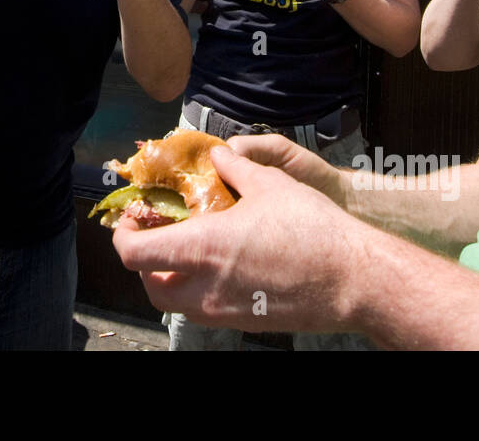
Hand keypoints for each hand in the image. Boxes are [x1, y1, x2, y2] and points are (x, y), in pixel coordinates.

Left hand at [112, 145, 365, 332]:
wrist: (354, 280)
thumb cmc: (313, 229)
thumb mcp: (270, 184)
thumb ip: (236, 167)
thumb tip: (218, 154)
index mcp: (201, 250)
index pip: (133, 253)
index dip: (123, 234)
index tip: (134, 216)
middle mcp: (204, 289)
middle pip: (150, 285)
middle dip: (146, 260)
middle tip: (159, 233)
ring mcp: (224, 312)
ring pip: (176, 302)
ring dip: (172, 277)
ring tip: (190, 248)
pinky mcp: (245, 322)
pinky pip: (206, 310)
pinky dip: (200, 290)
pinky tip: (223, 264)